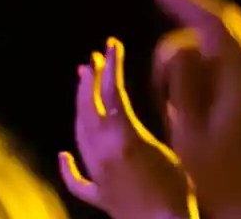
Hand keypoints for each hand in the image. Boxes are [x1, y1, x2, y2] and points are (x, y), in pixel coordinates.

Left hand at [59, 37, 197, 218]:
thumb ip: (145, 132)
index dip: (112, 67)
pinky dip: (69, 166)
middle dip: (90, 82)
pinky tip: (63, 156)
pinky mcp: (102, 196)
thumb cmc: (177, 193)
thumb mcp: (167, 153)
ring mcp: (99, 176)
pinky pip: (78, 178)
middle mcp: (103, 156)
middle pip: (90, 112)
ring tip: (81, 89)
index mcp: (123, 140)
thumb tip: (129, 111)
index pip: (112, 94)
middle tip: (93, 59)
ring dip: (79, 110)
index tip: (112, 44)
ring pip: (81, 137)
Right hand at [151, 0, 240, 218]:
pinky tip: (206, 113)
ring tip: (175, 100)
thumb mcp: (188, 133)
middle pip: (232, 41)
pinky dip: (228, 89)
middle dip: (193, 42)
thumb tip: (184, 45)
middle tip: (160, 65)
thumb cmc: (222, 189)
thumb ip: (185, 79)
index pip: (219, 21)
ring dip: (209, 69)